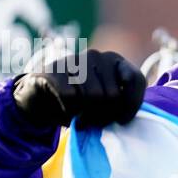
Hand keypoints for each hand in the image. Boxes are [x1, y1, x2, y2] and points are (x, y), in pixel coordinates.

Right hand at [13, 49, 146, 129]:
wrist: (42, 98)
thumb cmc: (81, 102)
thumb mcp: (106, 102)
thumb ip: (120, 102)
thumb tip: (123, 115)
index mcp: (115, 61)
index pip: (135, 80)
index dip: (132, 105)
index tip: (122, 120)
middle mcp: (97, 55)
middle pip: (113, 95)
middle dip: (105, 116)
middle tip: (95, 122)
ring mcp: (75, 58)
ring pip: (94, 96)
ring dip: (88, 116)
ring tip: (82, 119)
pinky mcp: (55, 69)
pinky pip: (71, 97)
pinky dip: (70, 110)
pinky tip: (66, 109)